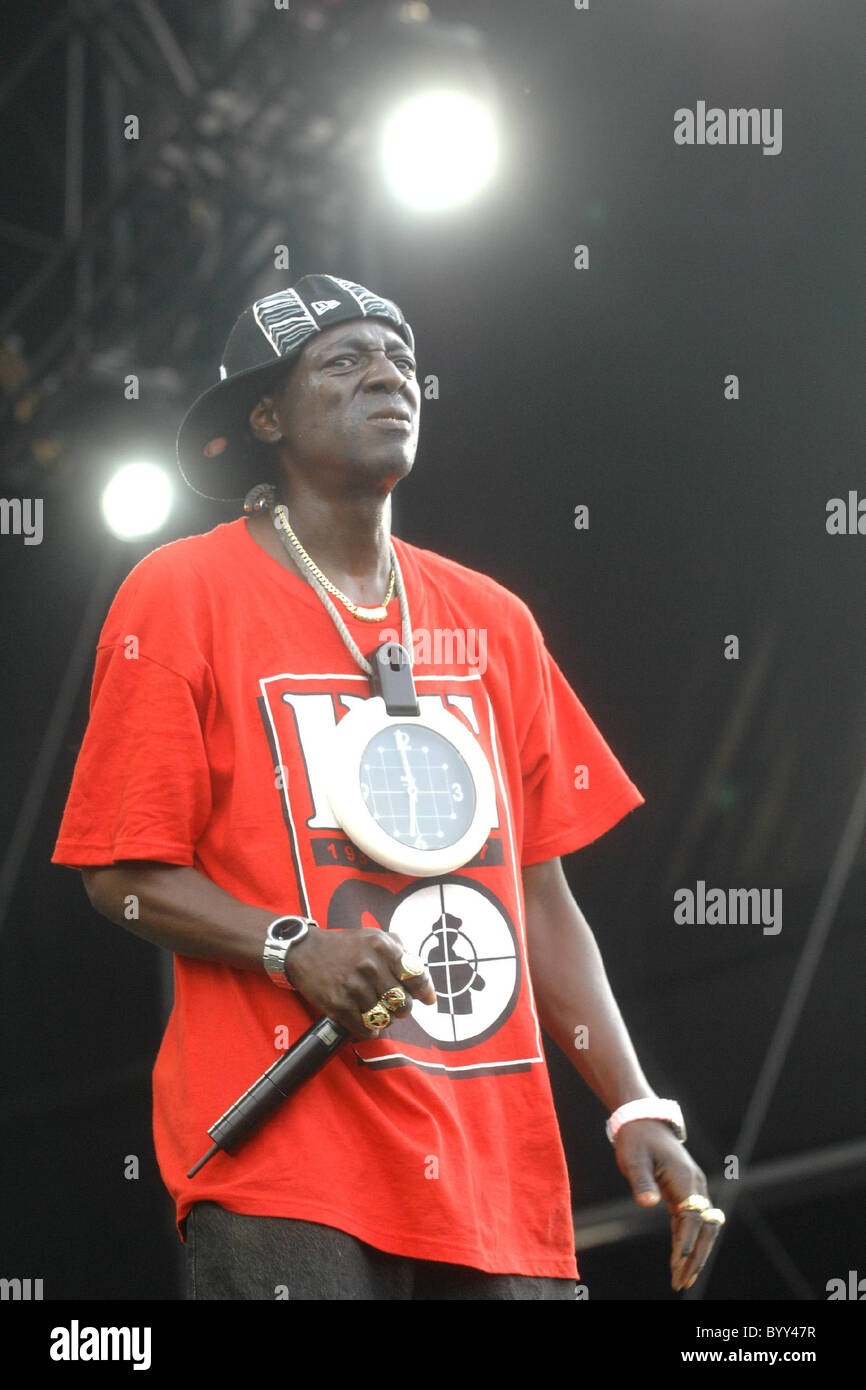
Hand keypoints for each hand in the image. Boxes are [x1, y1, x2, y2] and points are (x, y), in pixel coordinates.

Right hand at [283, 925, 435, 1039]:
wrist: (306, 952)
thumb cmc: (346, 947)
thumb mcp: (376, 938)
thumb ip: (403, 955)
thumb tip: (427, 991)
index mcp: (383, 947)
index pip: (417, 977)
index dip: (424, 991)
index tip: (424, 999)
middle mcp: (370, 966)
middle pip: (403, 1003)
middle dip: (402, 1008)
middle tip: (392, 1003)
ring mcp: (354, 987)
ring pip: (385, 1019)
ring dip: (384, 1019)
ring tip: (376, 1009)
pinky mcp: (339, 1005)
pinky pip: (366, 1029)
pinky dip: (369, 1029)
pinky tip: (364, 1019)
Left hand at [614, 1119, 720, 1291]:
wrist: (643, 1121)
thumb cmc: (636, 1139)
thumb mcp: (634, 1158)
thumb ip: (642, 1181)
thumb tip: (647, 1203)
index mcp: (684, 1177)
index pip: (691, 1216)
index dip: (686, 1241)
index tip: (677, 1263)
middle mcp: (695, 1185)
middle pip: (705, 1228)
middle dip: (696, 1256)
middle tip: (682, 1281)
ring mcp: (694, 1188)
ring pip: (703, 1228)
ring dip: (695, 1253)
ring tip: (683, 1279)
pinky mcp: (687, 1192)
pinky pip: (693, 1222)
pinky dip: (689, 1242)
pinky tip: (680, 1261)